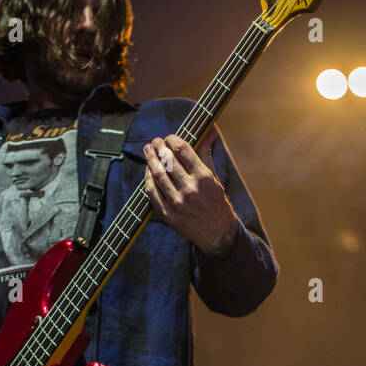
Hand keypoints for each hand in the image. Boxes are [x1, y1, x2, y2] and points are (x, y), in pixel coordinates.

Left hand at [143, 131, 238, 255]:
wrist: (217, 235)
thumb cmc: (217, 203)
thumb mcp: (215, 178)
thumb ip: (207, 154)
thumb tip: (211, 130)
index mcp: (204, 178)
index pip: (183, 150)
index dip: (173, 139)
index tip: (169, 137)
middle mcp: (191, 190)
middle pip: (168, 161)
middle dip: (159, 147)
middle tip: (155, 141)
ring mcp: (178, 204)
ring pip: (158, 175)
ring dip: (150, 160)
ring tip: (148, 150)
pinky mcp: (169, 215)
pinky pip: (152, 193)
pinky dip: (148, 179)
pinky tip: (148, 171)